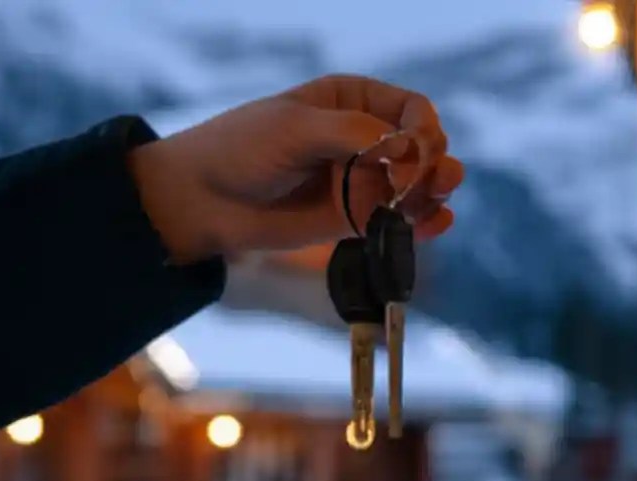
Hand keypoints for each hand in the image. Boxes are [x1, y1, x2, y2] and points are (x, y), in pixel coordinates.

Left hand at [129, 75, 464, 264]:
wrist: (202, 201)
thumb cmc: (241, 149)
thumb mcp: (296, 128)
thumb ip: (354, 134)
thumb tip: (410, 149)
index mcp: (353, 100)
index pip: (413, 109)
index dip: (424, 130)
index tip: (416, 152)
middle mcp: (366, 137)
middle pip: (424, 148)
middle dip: (434, 164)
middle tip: (427, 183)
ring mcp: (363, 180)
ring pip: (419, 185)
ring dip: (434, 193)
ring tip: (432, 204)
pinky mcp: (356, 217)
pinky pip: (402, 219)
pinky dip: (425, 222)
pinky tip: (434, 223)